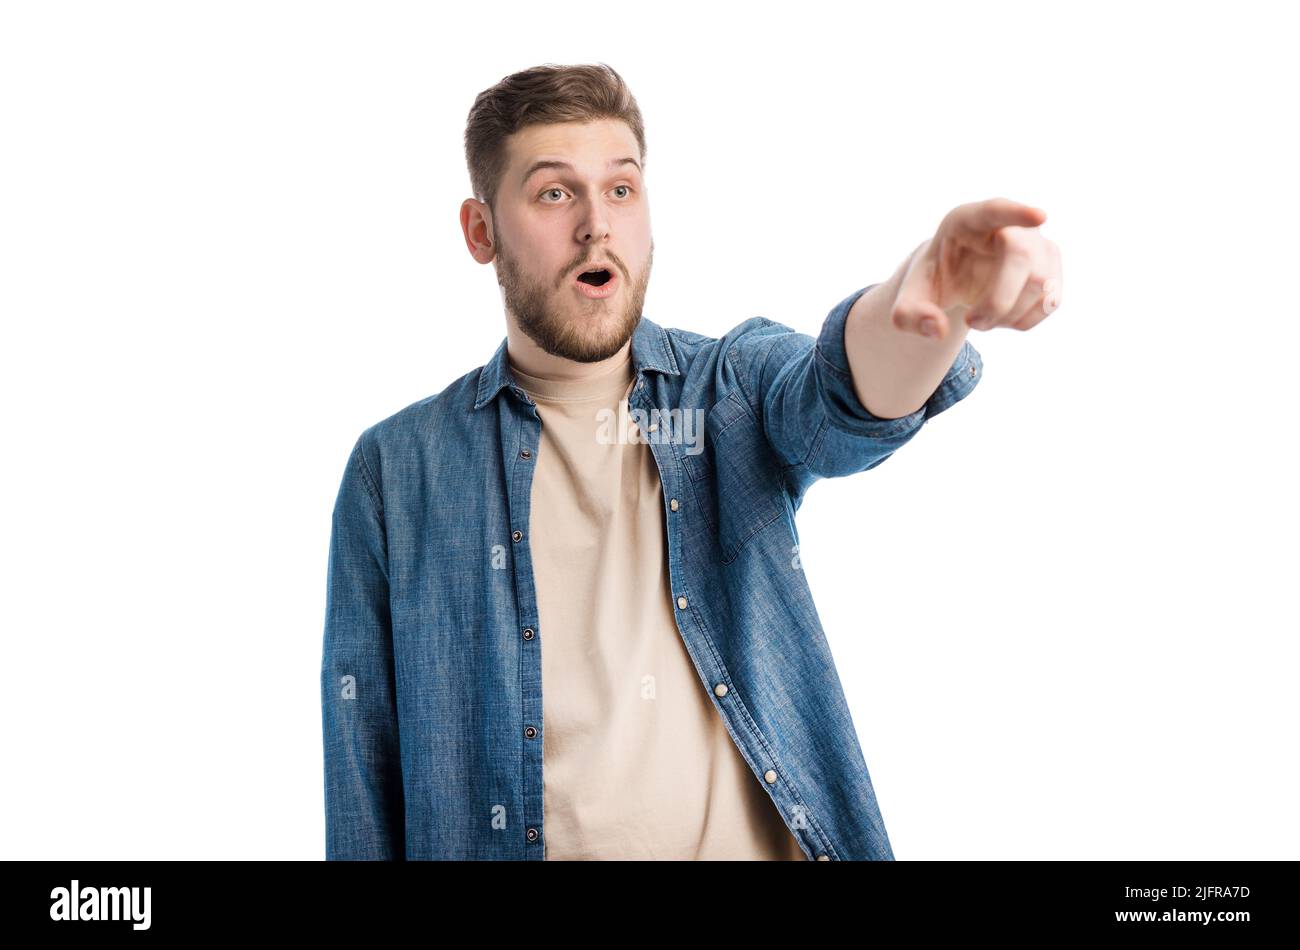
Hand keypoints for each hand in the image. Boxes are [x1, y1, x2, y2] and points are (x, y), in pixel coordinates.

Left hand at [892, 197, 1062, 338]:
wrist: (957, 279)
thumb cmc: (934, 281)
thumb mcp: (909, 299)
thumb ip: (909, 315)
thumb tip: (937, 330)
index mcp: (966, 221)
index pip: (994, 210)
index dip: (1016, 213)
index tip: (1039, 217)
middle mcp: (1009, 226)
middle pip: (1022, 256)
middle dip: (999, 300)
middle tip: (973, 323)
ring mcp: (1037, 245)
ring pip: (1041, 283)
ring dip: (1008, 315)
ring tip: (980, 320)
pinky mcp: (1052, 270)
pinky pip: (1051, 301)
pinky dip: (1023, 321)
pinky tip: (1001, 318)